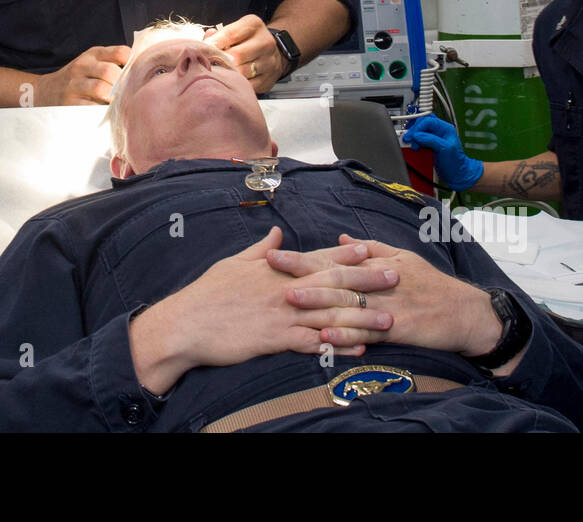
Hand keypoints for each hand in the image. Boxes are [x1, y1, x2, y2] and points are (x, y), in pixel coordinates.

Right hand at [32, 45, 129, 105]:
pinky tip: (106, 112)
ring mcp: (74, 85)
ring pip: (101, 89)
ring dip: (113, 98)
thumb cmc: (78, 78)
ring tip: (116, 103)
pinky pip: (91, 107)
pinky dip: (102, 111)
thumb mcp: (91, 62)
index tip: (134, 74)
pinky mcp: (69, 102)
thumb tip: (141, 68)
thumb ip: (113, 61)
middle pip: (111, 72)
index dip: (132, 63)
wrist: (45, 91)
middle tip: (125, 94)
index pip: (120, 52)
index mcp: (92, 54)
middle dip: (121, 85)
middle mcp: (82, 66)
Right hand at [129, 227, 393, 393]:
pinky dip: (338, 346)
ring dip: (362, 317)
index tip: (371, 249)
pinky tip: (358, 348)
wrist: (186, 324)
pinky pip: (313, 344)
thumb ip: (260, 250)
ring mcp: (281, 315)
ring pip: (330, 315)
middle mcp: (283, 289)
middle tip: (396, 278)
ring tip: (389, 320)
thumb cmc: (207, 293)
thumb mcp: (233, 263)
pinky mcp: (274, 340)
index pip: (317, 258)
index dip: (346, 255)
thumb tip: (278, 234)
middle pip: (333, 283)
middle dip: (367, 281)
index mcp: (275, 270)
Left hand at [203, 15, 282, 93]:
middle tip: (208, 64)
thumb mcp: (235, 30)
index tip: (203, 49)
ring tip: (218, 73)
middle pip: (237, 55)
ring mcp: (269, 62)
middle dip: (220, 60)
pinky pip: (249, 86)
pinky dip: (238, 85)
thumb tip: (205, 44)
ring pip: (243, 72)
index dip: (214, 43)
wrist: (271, 53)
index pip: (230, 34)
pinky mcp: (268, 79)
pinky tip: (231, 82)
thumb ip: (218, 35)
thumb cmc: (245, 41)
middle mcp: (265, 42)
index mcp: (254, 25)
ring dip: (228, 74)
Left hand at [276, 234, 502, 359]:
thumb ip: (368, 249)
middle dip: (302, 275)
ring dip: (318, 303)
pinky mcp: (396, 328)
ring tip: (291, 302)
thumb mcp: (402, 257)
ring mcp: (386, 306)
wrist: (464, 312)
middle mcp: (377, 282)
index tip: (275, 254)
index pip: (331, 261)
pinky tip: (325, 335)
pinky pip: (365, 332)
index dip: (302, 258)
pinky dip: (345, 334)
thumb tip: (336, 241)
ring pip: (346, 304)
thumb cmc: (431, 283)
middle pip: (334, 279)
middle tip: (272, 273)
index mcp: (375, 264)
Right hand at [404, 114, 482, 190]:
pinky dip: (414, 142)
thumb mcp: (445, 149)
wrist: (457, 176)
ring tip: (410, 143)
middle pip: (422, 123)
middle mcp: (439, 132)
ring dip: (413, 135)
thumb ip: (431, 140)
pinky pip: (419, 140)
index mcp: (445, 129)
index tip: (412, 137)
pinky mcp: (429, 146)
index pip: (428, 121)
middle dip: (414, 130)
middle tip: (409, 139)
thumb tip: (417, 135)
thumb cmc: (456, 163)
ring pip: (419, 130)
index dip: (418, 127)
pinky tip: (412, 146)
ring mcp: (433, 138)